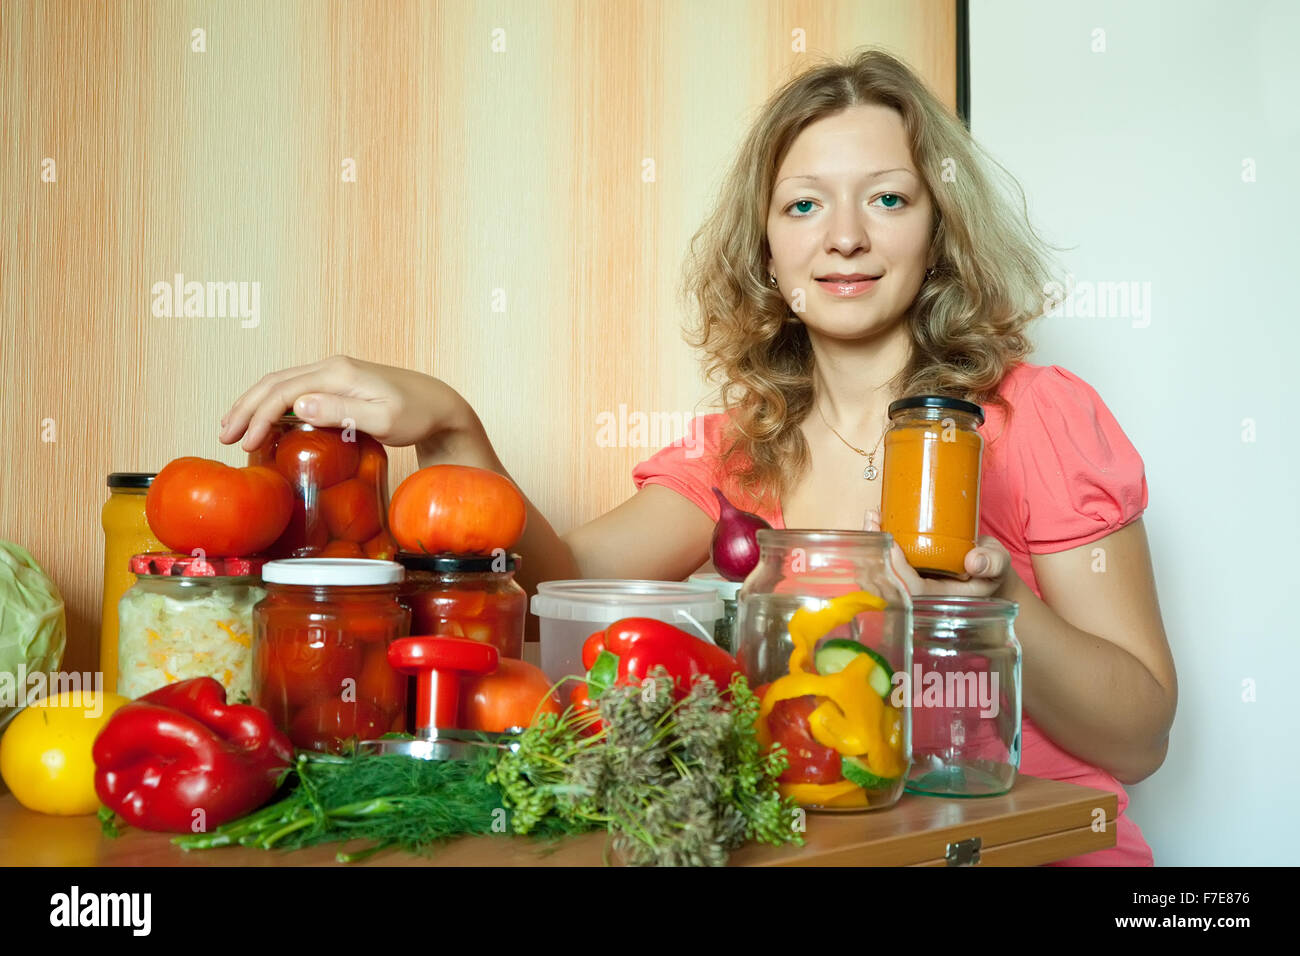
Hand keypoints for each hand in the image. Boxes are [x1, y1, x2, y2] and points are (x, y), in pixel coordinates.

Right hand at [218, 356, 474, 454]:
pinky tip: (264, 422)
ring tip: (234, 430)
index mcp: (337, 373)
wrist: (439, 405)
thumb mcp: (383, 419)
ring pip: (281, 384)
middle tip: (225, 437)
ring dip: (254, 404)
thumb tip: (299, 405)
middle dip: (245, 409)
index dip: (259, 417)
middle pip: (274, 383)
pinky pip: (295, 389)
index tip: (245, 445)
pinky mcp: (338, 383)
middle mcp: (331, 367)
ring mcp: (334, 373)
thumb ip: (342, 412)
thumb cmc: (417, 415)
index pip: (284, 392)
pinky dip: (272, 403)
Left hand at [863, 509, 1013, 597]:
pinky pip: (879, 566)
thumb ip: (993, 563)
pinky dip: (872, 546)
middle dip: (875, 554)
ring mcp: (906, 587)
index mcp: (939, 600)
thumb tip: (974, 561)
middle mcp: (917, 598)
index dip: (897, 571)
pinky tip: (872, 523)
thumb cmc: (989, 569)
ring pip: (877, 577)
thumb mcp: (998, 565)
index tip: (891, 544)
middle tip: (873, 522)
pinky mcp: (900, 574)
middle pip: (886, 586)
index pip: (912, 592)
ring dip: (869, 547)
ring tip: (871, 518)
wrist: (983, 572)